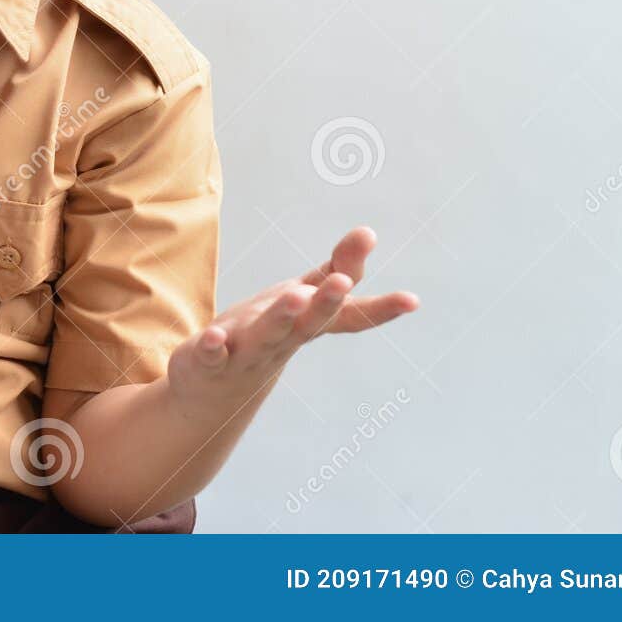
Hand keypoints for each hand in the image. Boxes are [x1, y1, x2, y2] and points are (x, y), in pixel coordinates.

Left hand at [167, 226, 418, 415]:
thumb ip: (336, 267)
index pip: (349, 316)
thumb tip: (369, 233)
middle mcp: (284, 340)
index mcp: (308, 323)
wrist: (216, 388)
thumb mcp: (303, 296)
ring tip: (295, 296)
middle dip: (326, 302)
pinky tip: (214, 336)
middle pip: (308, 322)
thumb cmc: (271, 331)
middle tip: (343, 282)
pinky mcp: (209, 361)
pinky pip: (213, 356)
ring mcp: (248, 352)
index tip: (412, 300)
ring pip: (268, 335)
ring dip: (282, 317)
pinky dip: (214, 348)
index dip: (381, 309)